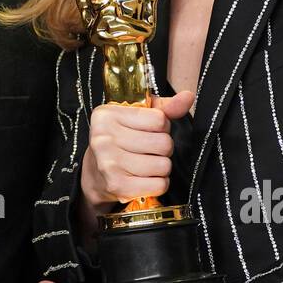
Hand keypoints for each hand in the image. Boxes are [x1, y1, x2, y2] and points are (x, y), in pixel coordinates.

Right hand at [80, 90, 193, 211]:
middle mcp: (104, 138)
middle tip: (149, 150)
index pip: (159, 120)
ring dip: (161, 167)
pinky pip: (160, 184)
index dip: (162, 127)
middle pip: (164, 143)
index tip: (149, 131)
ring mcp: (109, 164)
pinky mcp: (118, 186)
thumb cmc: (120, 139)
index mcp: (107, 115)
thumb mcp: (137, 117)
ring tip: (146, 164)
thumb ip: (164, 107)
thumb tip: (188, 96)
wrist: (95, 174)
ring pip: (164, 165)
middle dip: (163, 148)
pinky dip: (158, 183)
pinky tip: (145, 178)